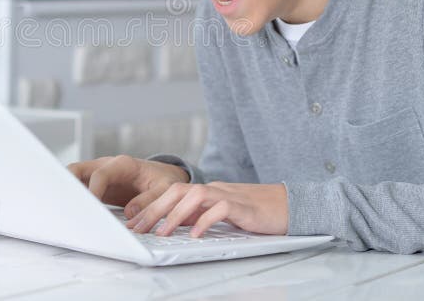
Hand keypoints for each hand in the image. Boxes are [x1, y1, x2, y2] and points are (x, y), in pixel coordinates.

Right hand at [67, 155, 189, 216]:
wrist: (162, 176)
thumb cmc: (163, 180)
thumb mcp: (165, 189)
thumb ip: (150, 199)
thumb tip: (131, 213)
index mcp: (123, 164)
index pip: (100, 175)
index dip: (93, 192)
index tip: (91, 210)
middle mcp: (107, 166)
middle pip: (77, 169)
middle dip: (67, 185)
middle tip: (66, 207)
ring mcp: (99, 175)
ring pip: (73, 177)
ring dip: (67, 191)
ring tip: (64, 212)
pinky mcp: (96, 186)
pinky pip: (78, 188)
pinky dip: (73, 198)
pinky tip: (72, 213)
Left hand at [125, 181, 288, 236]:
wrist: (290, 205)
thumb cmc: (256, 212)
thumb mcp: (221, 214)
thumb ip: (199, 215)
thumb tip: (173, 224)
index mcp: (207, 191)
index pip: (172, 192)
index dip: (150, 205)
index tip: (132, 221)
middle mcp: (214, 189)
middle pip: (177, 190)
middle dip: (154, 209)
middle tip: (138, 228)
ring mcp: (229, 195)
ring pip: (195, 195)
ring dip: (174, 214)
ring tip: (161, 233)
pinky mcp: (245, 206)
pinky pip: (221, 208)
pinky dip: (205, 220)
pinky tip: (196, 234)